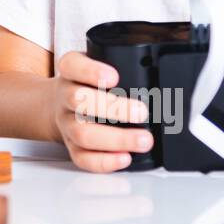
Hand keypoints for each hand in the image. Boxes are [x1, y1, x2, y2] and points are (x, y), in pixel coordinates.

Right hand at [53, 51, 153, 172]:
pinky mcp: (71, 146)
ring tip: (144, 140)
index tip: (114, 77)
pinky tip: (125, 157)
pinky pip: (82, 158)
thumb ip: (122, 63)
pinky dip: (104, 161)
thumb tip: (164, 62)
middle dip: (112, 108)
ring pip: (82, 133)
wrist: (59, 103)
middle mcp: (65, 96)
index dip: (90, 72)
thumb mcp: (99, 63)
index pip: (72, 66)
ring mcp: (66, 123)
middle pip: (78, 101)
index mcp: (71, 71)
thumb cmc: (89, 82)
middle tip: (141, 112)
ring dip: (115, 139)